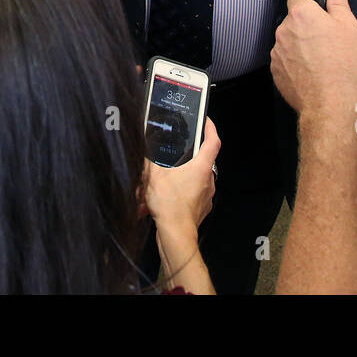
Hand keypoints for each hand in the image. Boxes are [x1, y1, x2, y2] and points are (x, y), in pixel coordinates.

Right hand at [143, 118, 220, 234]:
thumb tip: (142, 148)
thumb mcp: (153, 177)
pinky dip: (179, 193)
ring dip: (180, 177)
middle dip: (187, 157)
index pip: (213, 141)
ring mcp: (206, 196)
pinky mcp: (200, 208)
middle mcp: (208, 180)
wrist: (176, 235)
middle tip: (175, 152)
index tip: (206, 121)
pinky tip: (164, 196)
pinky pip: (191, 195)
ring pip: (194, 179)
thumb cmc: (170, 206)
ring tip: (163, 180)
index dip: (211, 128)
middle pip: (202, 161)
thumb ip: (147, 160)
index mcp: (201, 167)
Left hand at [271, 0, 356, 123]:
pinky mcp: (277, 72)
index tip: (318, 4)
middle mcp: (284, 31)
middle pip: (294, 20)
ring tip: (323, 60)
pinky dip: (297, 63)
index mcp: (302, 14)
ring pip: (290, 41)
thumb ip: (339, 4)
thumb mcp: (351, 28)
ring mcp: (278, 52)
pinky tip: (314, 72)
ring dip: (302, 45)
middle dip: (308, 25)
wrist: (331, 105)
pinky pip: (286, 60)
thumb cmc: (344, 67)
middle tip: (328, 38)